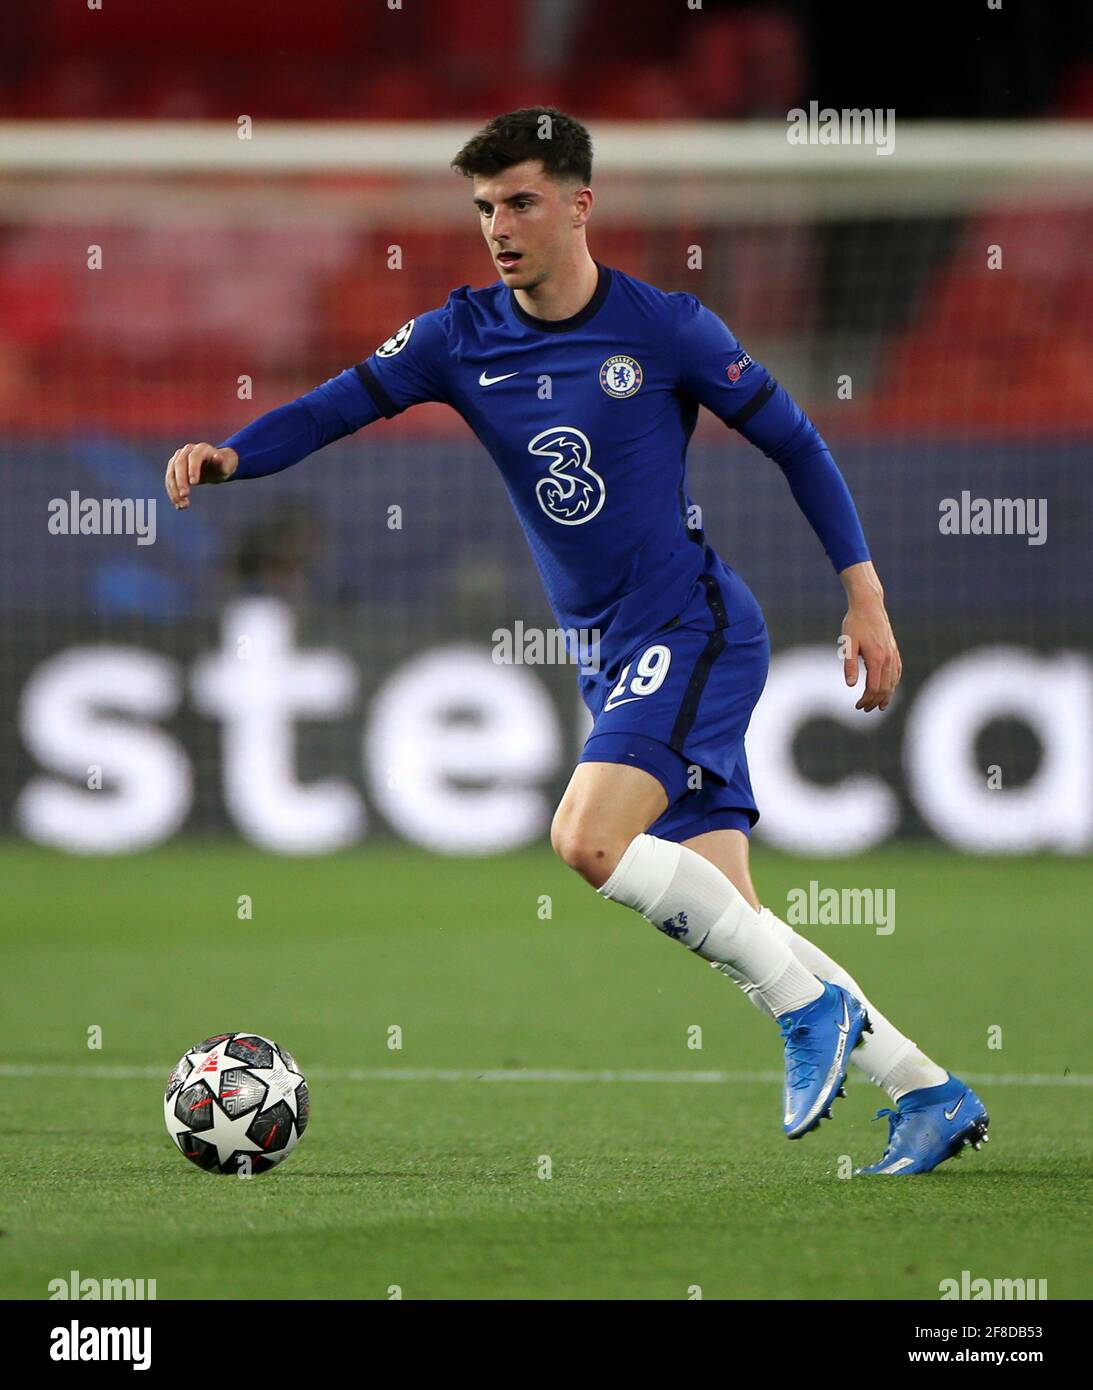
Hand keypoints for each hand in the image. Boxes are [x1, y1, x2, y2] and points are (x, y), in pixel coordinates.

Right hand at [164, 443, 238, 509]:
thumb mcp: (225, 466)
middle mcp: (187, 450)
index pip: (194, 457)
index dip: (193, 469)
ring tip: (183, 505)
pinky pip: (169, 480)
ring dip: (174, 490)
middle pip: (179, 464)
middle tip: (185, 495)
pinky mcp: (172, 467)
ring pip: (171, 473)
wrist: (214, 466)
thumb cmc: (222, 466)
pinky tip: (178, 505)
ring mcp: (178, 458)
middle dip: (181, 481)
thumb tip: (217, 457)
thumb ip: (220, 462)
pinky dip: (172, 493)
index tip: (194, 483)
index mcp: (201, 449)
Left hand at [839, 562, 901, 711]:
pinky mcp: (894, 650)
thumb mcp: (848, 644)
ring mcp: (893, 654)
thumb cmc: (855, 623)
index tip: (857, 706)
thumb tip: (850, 685)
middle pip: (885, 688)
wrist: (869, 605)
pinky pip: (897, 672)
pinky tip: (889, 688)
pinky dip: (893, 684)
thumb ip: (849, 665)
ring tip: (878, 706)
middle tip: (863, 709)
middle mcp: (888, 659)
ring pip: (893, 682)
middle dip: (875, 701)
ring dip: (886, 696)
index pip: (874, 688)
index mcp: (876, 659)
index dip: (867, 700)